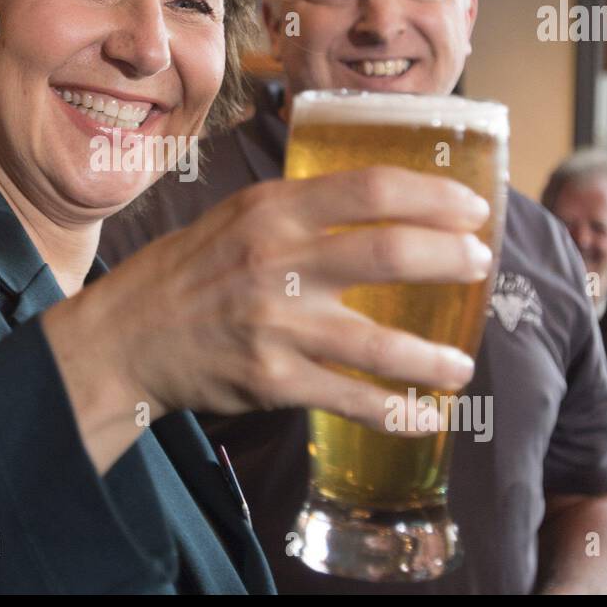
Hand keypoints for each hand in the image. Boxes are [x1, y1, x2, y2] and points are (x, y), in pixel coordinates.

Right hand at [44, 167, 491, 471]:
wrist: (128, 336)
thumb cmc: (190, 270)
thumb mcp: (238, 215)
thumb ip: (304, 209)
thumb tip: (387, 204)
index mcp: (271, 209)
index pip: (370, 189)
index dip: (433, 196)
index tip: (471, 208)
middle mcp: (276, 261)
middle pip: (389, 254)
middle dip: (451, 260)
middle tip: (479, 265)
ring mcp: (275, 325)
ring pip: (378, 345)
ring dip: (434, 359)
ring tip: (462, 366)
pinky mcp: (271, 380)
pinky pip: (349, 400)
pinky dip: (394, 413)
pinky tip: (423, 416)